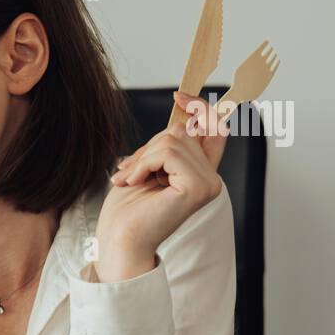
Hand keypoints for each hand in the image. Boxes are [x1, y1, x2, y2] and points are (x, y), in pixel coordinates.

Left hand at [93, 90, 228, 281]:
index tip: (179, 95)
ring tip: (130, 180)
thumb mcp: (147, 168)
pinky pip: (168, 153)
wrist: (119, 240)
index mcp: (200, 174)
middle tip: (128, 172)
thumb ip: (166, 147)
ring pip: (174, 139)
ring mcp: (209, 184)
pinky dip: (144, 164)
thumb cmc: (128, 210)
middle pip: (183, 132)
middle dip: (149, 147)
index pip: (215, 130)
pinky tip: (134, 183)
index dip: (201, 108)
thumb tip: (181, 117)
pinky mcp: (198, 187)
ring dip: (143, 157)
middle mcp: (210, 178)